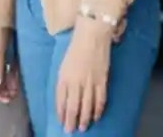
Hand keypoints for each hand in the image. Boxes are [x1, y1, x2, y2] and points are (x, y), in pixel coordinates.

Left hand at [55, 18, 114, 132]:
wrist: (92, 36)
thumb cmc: (75, 48)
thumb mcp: (63, 64)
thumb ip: (64, 80)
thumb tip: (64, 96)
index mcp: (63, 77)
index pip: (60, 100)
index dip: (61, 112)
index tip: (61, 121)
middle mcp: (75, 82)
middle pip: (73, 106)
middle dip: (71, 120)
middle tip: (70, 130)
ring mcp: (90, 82)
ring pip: (86, 106)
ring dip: (84, 119)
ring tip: (82, 128)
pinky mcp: (102, 81)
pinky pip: (100, 100)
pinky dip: (98, 110)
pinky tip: (96, 117)